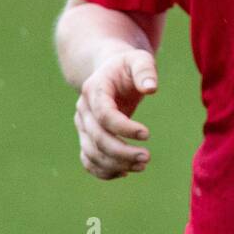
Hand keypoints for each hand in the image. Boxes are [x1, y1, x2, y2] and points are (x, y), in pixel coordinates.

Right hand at [74, 50, 158, 179]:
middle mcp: (84, 109)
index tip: (147, 134)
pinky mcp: (86, 137)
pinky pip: (88, 160)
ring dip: (115, 165)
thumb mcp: (138, 60)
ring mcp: (82, 125)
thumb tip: (151, 88)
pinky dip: (103, 171)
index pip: (104, 115)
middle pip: (97, 138)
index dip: (124, 128)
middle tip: (147, 157)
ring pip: (91, 152)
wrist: (108, 71)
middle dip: (122, 152)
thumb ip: (145, 70)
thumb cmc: (126, 66)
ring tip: (142, 165)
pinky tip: (125, 173)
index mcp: (94, 89)